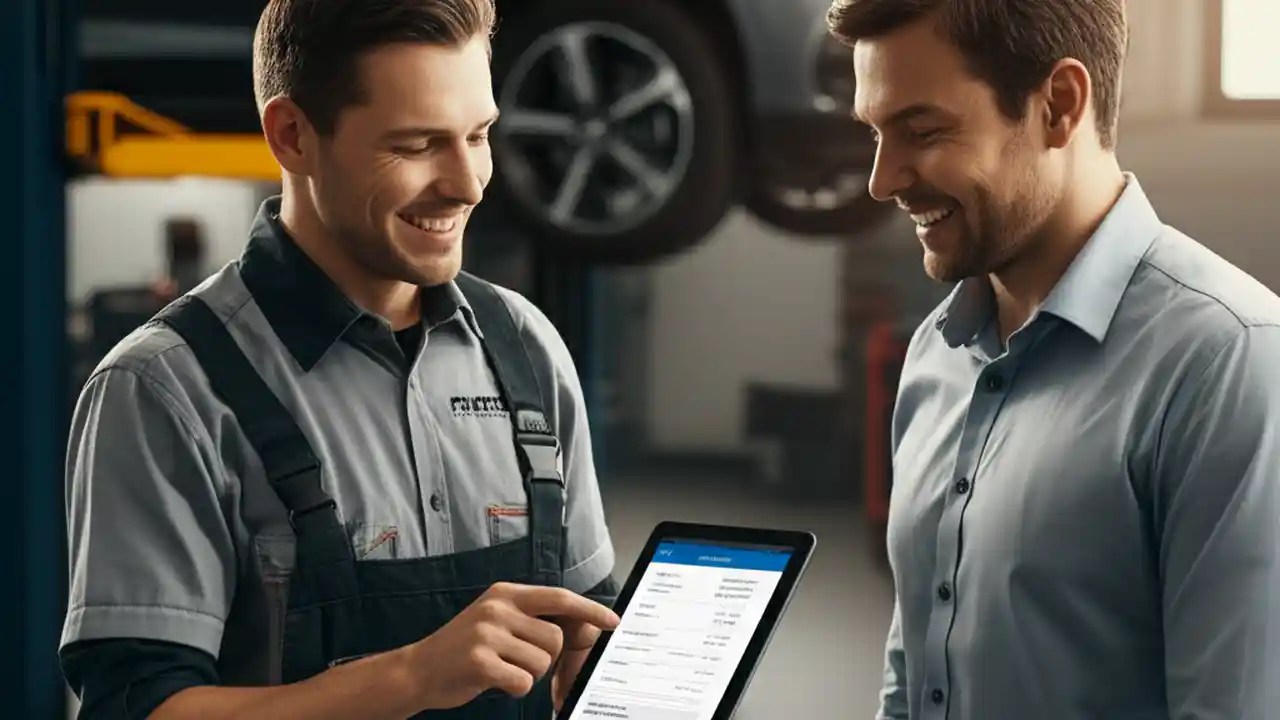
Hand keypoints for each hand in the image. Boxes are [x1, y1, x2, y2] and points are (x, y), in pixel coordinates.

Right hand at [405, 582, 619, 710]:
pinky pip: (522, 682)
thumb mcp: (495, 619)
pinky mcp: (479, 661)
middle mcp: (497, 608)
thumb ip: (530, 617)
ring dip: (528, 674)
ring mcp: (487, 634)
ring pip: (541, 663)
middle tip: (517, 660)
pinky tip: (494, 681)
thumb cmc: (463, 648)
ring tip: (502, 668)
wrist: (418, 670)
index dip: (589, 610)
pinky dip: (514, 688)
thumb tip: (579, 624)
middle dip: (545, 658)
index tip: (612, 621)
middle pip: (554, 639)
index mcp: (505, 594)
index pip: (559, 597)